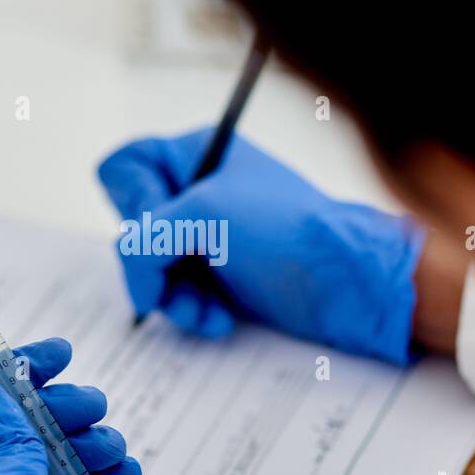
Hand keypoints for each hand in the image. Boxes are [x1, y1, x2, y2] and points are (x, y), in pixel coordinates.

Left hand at [0, 337, 143, 474]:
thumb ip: (5, 445)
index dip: (4, 378)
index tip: (51, 356)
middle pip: (23, 430)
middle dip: (58, 408)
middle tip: (90, 405)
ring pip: (60, 456)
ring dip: (89, 441)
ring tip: (113, 448)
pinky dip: (107, 474)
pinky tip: (128, 471)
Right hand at [97, 128, 425, 362]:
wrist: (351, 281)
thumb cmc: (287, 229)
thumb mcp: (205, 216)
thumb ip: (145, 239)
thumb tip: (135, 279)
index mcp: (196, 153)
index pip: (124, 170)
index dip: (132, 203)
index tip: (159, 224)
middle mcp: (198, 190)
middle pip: (132, 227)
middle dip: (152, 264)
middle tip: (171, 281)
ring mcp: (209, 234)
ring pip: (152, 269)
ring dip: (174, 297)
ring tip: (202, 313)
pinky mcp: (222, 274)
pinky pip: (179, 294)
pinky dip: (193, 310)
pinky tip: (219, 320)